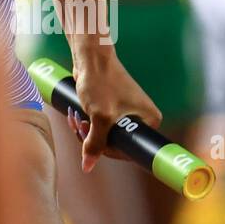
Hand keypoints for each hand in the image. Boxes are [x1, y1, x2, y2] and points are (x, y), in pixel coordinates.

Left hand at [68, 52, 160, 172]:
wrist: (90, 57)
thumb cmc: (100, 82)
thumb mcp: (99, 117)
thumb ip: (94, 144)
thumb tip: (87, 166)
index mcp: (150, 121)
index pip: (130, 150)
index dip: (108, 151)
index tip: (91, 142)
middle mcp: (142, 118)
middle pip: (115, 143)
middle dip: (93, 138)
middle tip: (80, 126)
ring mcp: (127, 112)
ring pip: (103, 134)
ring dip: (85, 130)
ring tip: (74, 117)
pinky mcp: (112, 107)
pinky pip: (99, 124)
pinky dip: (86, 122)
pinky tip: (74, 115)